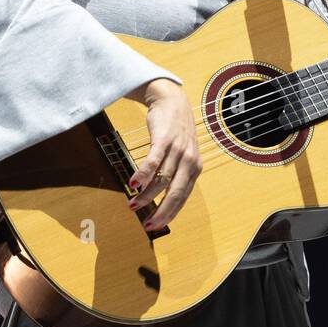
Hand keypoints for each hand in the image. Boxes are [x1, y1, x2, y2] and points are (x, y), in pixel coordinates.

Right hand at [125, 78, 200, 229]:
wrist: (172, 100)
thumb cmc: (175, 131)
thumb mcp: (184, 154)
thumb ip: (177, 174)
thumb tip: (162, 199)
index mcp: (195, 168)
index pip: (183, 196)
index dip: (170, 213)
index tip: (157, 226)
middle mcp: (189, 160)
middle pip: (175, 193)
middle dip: (161, 211)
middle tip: (148, 224)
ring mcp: (177, 149)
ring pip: (161, 179)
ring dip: (146, 195)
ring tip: (133, 204)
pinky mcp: (164, 139)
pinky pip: (153, 161)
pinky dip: (143, 175)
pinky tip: (133, 185)